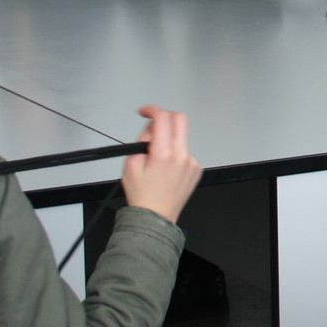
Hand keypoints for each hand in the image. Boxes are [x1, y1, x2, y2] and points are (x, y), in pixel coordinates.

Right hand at [121, 105, 201, 223]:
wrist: (155, 217)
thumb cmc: (142, 196)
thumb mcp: (130, 164)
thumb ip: (142, 141)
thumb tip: (151, 129)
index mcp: (164, 154)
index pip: (162, 118)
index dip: (152, 110)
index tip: (145, 112)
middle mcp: (182, 156)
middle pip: (180, 119)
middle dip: (165, 117)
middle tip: (153, 126)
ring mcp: (192, 162)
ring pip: (181, 138)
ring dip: (169, 140)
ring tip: (157, 159)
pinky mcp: (196, 168)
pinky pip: (185, 152)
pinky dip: (175, 153)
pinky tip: (166, 169)